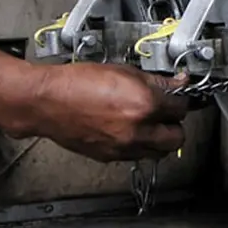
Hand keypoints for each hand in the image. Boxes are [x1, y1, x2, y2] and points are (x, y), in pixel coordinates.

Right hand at [22, 63, 189, 159]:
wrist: (46, 102)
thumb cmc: (75, 82)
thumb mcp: (121, 70)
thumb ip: (154, 80)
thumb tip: (175, 84)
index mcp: (144, 103)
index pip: (181, 106)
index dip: (181, 98)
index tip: (179, 95)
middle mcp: (138, 129)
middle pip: (177, 137)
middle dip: (175, 124)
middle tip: (168, 112)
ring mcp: (125, 146)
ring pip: (161, 152)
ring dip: (161, 139)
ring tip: (151, 124)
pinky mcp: (112, 156)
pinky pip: (138, 156)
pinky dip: (140, 145)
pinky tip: (131, 131)